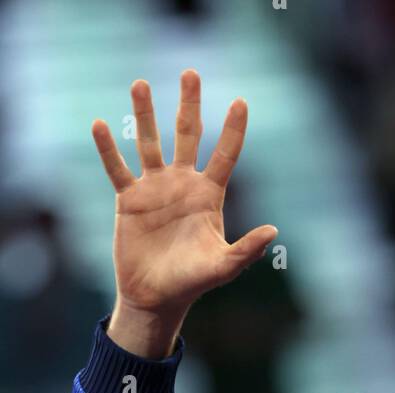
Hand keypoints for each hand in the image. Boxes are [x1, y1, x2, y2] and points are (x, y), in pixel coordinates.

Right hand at [92, 69, 276, 355]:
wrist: (156, 297)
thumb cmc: (192, 283)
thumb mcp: (223, 267)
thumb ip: (247, 250)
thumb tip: (273, 231)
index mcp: (208, 196)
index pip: (224, 155)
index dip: (233, 130)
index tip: (241, 102)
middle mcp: (183, 184)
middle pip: (187, 135)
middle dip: (189, 105)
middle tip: (190, 73)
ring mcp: (155, 188)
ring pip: (149, 142)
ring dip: (145, 115)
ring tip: (141, 84)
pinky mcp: (129, 199)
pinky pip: (117, 169)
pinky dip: (109, 149)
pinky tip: (101, 125)